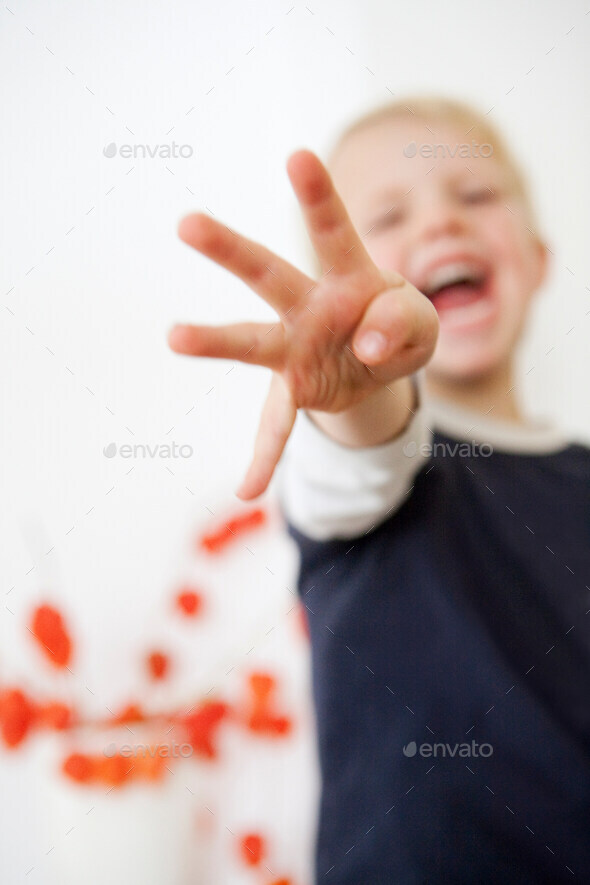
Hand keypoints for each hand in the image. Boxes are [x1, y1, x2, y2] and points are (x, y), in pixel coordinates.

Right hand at [168, 150, 437, 499]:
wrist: (378, 365)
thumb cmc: (397, 325)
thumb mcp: (422, 325)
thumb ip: (405, 324)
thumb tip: (365, 345)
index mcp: (350, 276)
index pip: (334, 231)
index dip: (317, 196)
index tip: (296, 157)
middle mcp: (310, 306)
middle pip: (268, 273)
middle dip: (231, 248)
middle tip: (187, 222)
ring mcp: (294, 348)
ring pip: (251, 339)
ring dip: (214, 338)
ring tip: (174, 336)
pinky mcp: (294, 390)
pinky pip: (275, 425)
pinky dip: (264, 457)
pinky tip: (247, 490)